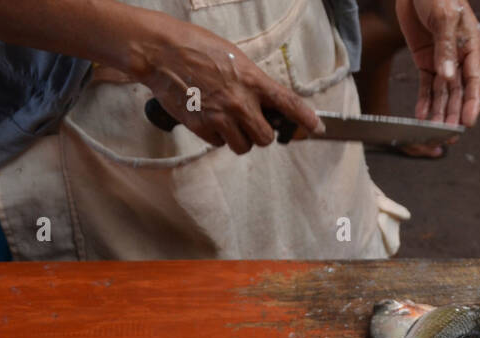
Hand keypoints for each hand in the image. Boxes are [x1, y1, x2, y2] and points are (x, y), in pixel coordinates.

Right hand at [130, 12, 322, 153]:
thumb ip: (253, 82)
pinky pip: (219, 144)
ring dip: (239, 138)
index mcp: (252, 80)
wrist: (162, 53)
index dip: (305, 118)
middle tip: (252, 124)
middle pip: (265, 138)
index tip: (317, 127)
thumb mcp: (234, 58)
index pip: (287, 103)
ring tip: (227, 121)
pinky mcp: (202, 127)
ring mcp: (220, 117)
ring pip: (243, 146)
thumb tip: (268, 102)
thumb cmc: (197, 49)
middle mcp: (240, 102)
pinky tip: (209, 119)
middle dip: (261, 134)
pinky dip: (217, 137)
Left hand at [395, 0, 479, 127]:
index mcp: (472, 46)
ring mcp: (443, 60)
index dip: (472, 103)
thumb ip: (445, 48)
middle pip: (459, 92)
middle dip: (454, 115)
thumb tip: (448, 76)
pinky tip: (422, 116)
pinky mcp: (426, 60)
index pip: (474, 80)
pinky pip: (427, 86)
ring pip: (443, 93)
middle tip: (449, 136)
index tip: (468, 122)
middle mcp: (459, 57)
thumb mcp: (444, 17)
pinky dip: (424, 101)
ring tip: (433, 132)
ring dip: (439, 112)